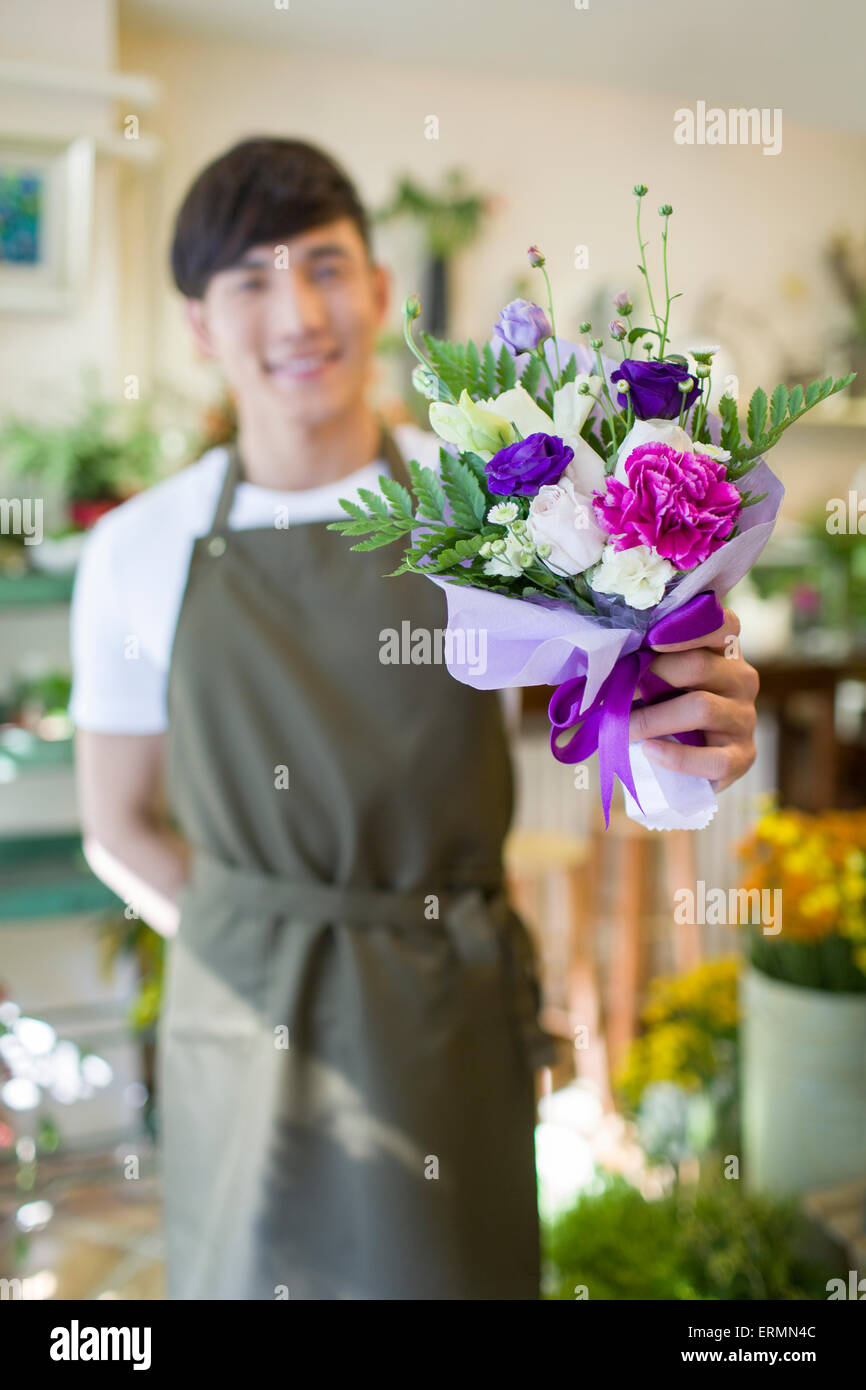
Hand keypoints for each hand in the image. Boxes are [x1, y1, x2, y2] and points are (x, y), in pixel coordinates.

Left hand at [627, 607, 758, 792]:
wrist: (681, 767)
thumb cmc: (664, 712)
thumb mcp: (659, 682)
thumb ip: (649, 664)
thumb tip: (609, 658)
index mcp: (723, 652)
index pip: (723, 624)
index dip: (690, 628)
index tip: (651, 640)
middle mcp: (741, 679)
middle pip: (699, 665)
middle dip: (651, 677)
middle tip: (615, 690)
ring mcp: (745, 718)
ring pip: (703, 708)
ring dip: (653, 718)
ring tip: (622, 727)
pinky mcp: (743, 757)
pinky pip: (713, 758)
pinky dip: (677, 756)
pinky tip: (650, 751)